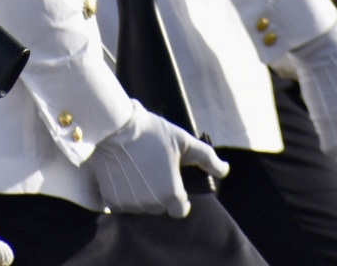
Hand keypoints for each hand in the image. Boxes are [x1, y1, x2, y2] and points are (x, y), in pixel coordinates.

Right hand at [87, 100, 228, 216]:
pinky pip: (121, 203)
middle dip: (158, 192)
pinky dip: (123, 192)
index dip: (177, 195)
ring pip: (140, 206)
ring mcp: (130, 205)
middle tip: (152, 168)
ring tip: (136, 168)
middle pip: (159, 207)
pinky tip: (122, 173)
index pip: (179, 209)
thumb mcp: (184, 142)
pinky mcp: (111, 201)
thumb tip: (225, 170)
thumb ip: (207, 159)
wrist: (115, 127)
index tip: (170, 179)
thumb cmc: (152, 133)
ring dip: (140, 193)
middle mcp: (151, 206)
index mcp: (172, 195)